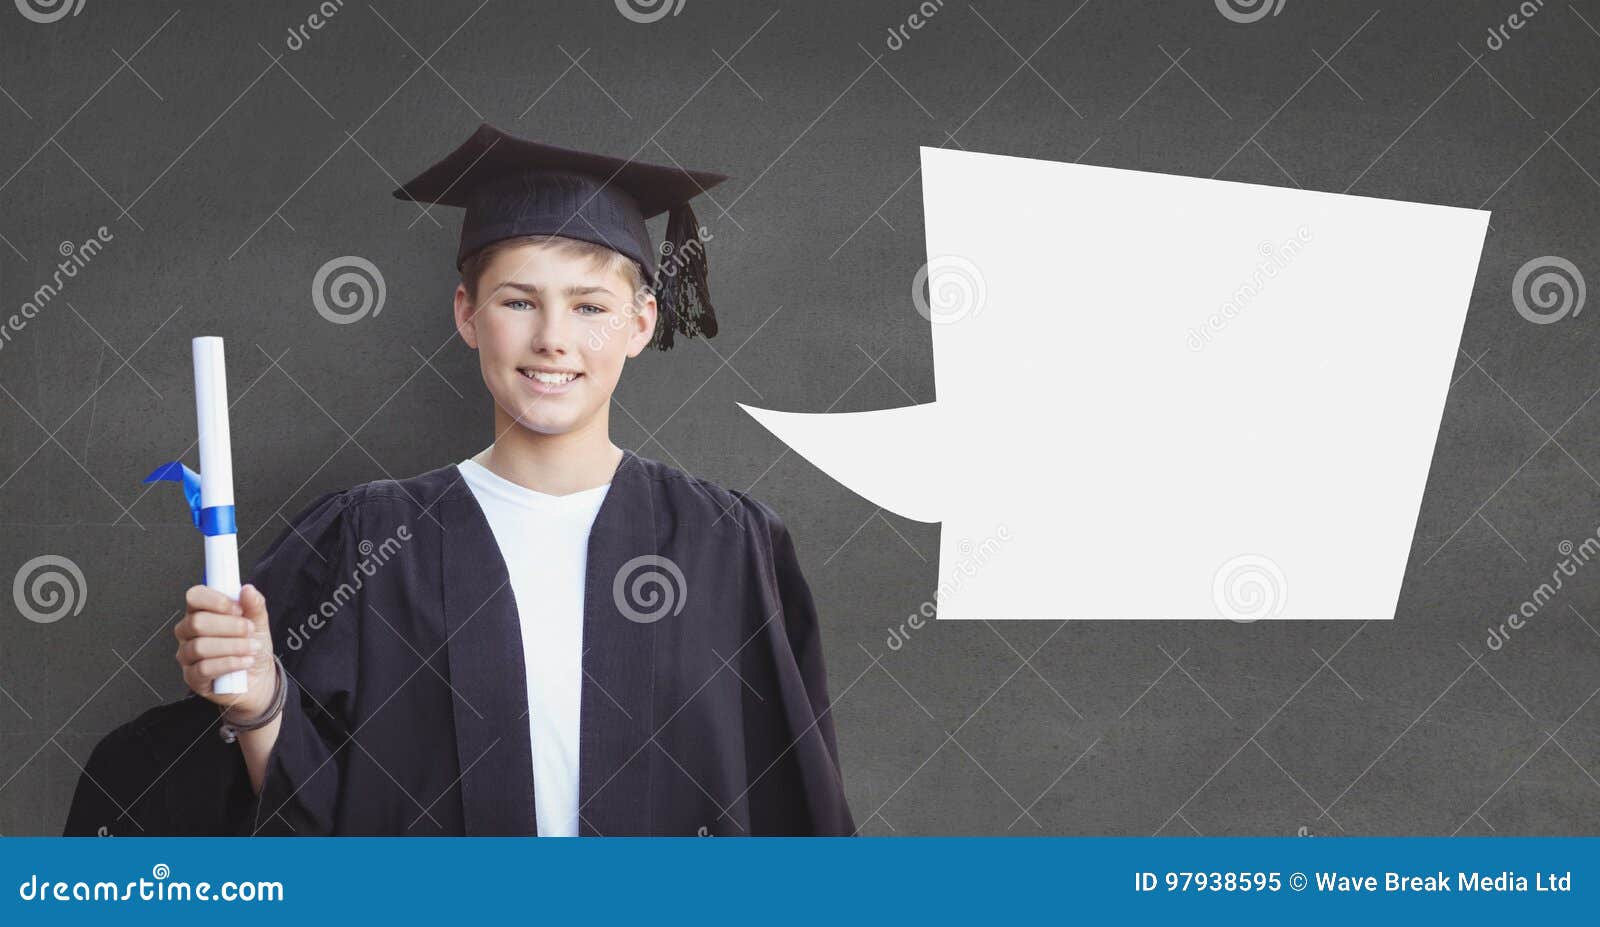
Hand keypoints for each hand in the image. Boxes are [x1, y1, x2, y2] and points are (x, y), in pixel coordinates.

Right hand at [174, 584, 275, 716]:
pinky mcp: (193, 678)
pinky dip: (229, 663)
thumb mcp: (259, 623)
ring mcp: (188, 656)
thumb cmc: (252, 648)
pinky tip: (245, 662)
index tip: (238, 608)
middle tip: (249, 630)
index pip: (195, 597)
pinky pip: (204, 669)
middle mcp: (189, 632)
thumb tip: (247, 590)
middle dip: (229, 626)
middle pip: (196, 622)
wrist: (260, 679)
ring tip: (252, 648)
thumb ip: (254, 605)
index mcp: (201, 612)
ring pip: (200, 647)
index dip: (216, 600)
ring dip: (233, 646)